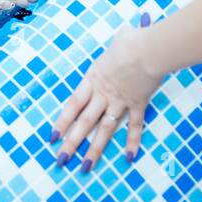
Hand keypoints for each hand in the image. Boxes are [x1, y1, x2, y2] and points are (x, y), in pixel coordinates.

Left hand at [51, 21, 163, 170]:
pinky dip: (133, 141)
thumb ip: (118, 43)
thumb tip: (125, 35)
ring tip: (85, 167)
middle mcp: (104, 93)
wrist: (149, 49)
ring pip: (105, 129)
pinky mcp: (138, 104)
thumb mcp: (118, 39)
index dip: (62, 121)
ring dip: (94, 149)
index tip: (52, 136)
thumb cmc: (132, 40)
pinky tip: (129, 158)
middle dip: (71, 142)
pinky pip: (135, 126)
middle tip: (61, 159)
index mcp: (93, 78)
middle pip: (84, 122)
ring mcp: (120, 101)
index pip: (73, 104)